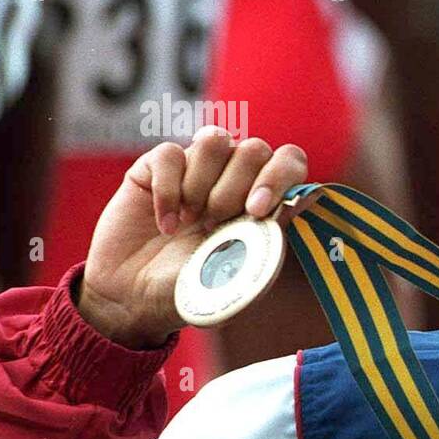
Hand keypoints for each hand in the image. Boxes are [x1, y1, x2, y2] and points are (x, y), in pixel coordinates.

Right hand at [78, 127, 308, 348]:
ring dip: (201, 185)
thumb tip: (303, 200)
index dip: (279, 176)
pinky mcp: (156, 167)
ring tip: (189, 222)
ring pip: (215, 140)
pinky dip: (167, 191)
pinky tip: (164, 223)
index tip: (255, 210)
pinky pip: (170, 153)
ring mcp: (196, 169)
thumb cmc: (192, 288)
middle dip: (235, 189)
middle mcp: (233, 178)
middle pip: (255, 149)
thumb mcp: (237, 273)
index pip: (290, 161)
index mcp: (262, 200)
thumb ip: (270, 237)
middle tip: (214, 224)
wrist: (135, 298)